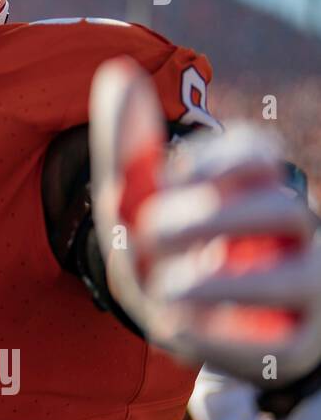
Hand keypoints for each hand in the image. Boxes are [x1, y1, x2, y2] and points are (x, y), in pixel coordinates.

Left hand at [90, 57, 320, 382]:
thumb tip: (118, 73)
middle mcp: (294, 237)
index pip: (264, 156)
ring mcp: (305, 291)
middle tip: (149, 232)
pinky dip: (226, 334)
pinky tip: (176, 327)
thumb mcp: (142, 206)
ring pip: (297, 273)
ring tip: (163, 288)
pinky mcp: (295, 346)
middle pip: (282, 208)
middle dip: (212, 218)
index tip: (172, 172)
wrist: (192, 326)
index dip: (223, 159)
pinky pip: (278, 342)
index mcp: (258, 191)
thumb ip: (129, 148)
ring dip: (224, 278)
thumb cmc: (170, 251)